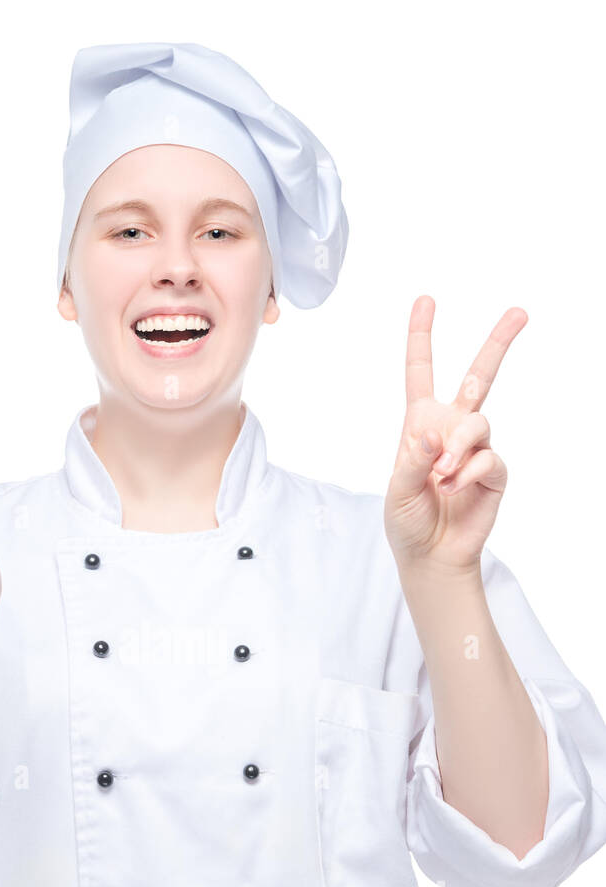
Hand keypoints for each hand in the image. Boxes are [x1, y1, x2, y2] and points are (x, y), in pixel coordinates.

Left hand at [384, 296, 527, 574]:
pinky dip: (468, 472)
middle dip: (498, 342)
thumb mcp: (396, 490)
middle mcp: (451, 429)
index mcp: (420, 424)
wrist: (431, 555)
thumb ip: (412, 460)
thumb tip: (433, 434)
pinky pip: (488, 457)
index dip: (422, 337)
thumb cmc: (407, 519)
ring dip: (458, 447)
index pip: (421, 373)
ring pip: (478, 422)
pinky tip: (454, 489)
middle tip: (520, 312)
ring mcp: (476, 449)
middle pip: (479, 376)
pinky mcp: (494, 471)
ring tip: (442, 475)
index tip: (426, 300)